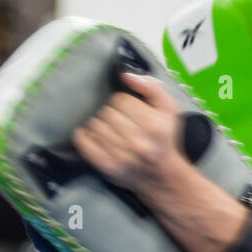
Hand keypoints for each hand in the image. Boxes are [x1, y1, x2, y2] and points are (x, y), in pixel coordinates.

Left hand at [70, 73, 186, 199]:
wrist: (162, 175)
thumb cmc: (163, 140)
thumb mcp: (168, 110)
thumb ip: (152, 87)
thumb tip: (127, 76)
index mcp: (153, 125)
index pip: (121, 100)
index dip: (122, 101)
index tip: (127, 108)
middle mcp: (138, 142)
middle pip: (107, 112)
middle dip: (110, 113)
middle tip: (118, 120)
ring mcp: (121, 156)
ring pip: (95, 125)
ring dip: (98, 123)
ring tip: (107, 128)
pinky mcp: (107, 166)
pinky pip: (84, 143)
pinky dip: (83, 136)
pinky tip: (90, 134)